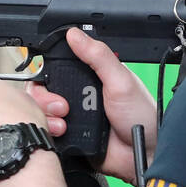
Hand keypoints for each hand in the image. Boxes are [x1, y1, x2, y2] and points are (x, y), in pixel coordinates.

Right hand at [24, 27, 157, 183]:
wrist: (143, 152)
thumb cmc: (141, 116)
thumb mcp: (121, 80)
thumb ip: (98, 56)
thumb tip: (75, 34)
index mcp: (89, 77)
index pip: (56, 68)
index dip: (46, 72)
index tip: (48, 78)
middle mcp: (78, 96)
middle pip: (43, 91)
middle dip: (44, 98)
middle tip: (62, 106)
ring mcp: (73, 117)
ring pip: (42, 112)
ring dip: (46, 116)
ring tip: (64, 122)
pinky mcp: (70, 138)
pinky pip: (49, 133)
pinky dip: (50, 132)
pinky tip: (62, 133)